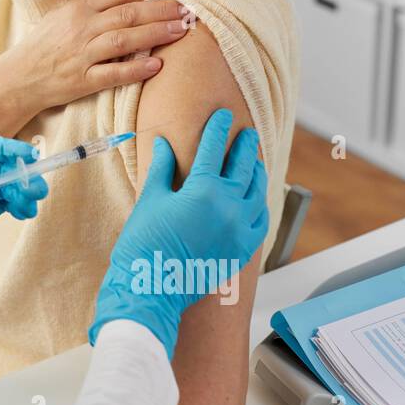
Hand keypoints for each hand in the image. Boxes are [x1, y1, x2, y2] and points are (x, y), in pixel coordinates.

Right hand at [0, 0, 190, 115]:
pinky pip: (112, 73)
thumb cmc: (45, 44)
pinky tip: (156, 65)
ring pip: (123, 39)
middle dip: (161, 9)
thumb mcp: (67, 13)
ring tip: (181, 31)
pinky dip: (135, 69)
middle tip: (188, 8)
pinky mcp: (82, 80)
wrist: (18, 77)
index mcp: (79, 8)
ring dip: (155, 34)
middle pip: (127, 13)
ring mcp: (82, 54)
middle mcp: (82, 28)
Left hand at [0, 136, 47, 317]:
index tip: (28, 158)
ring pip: (6, 187)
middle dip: (21, 175)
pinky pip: (3, 205)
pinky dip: (17, 206)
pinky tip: (25, 212)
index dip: (8, 150)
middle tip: (37, 189)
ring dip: (23, 191)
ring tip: (32, 204)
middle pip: (1, 168)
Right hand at [88, 108, 269, 357]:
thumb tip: (164, 143)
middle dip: (244, 146)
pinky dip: (259, 204)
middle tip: (245, 132)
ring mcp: (240, 230)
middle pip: (244, 166)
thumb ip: (162, 169)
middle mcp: (229, 207)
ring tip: (253, 161)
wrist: (151, 289)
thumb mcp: (150, 200)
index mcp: (204, 191)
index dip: (218, 128)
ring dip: (255, 173)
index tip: (222, 115)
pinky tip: (254, 198)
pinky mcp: (243, 249)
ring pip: (257, 192)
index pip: (215, 148)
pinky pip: (260, 220)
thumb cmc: (144, 245)